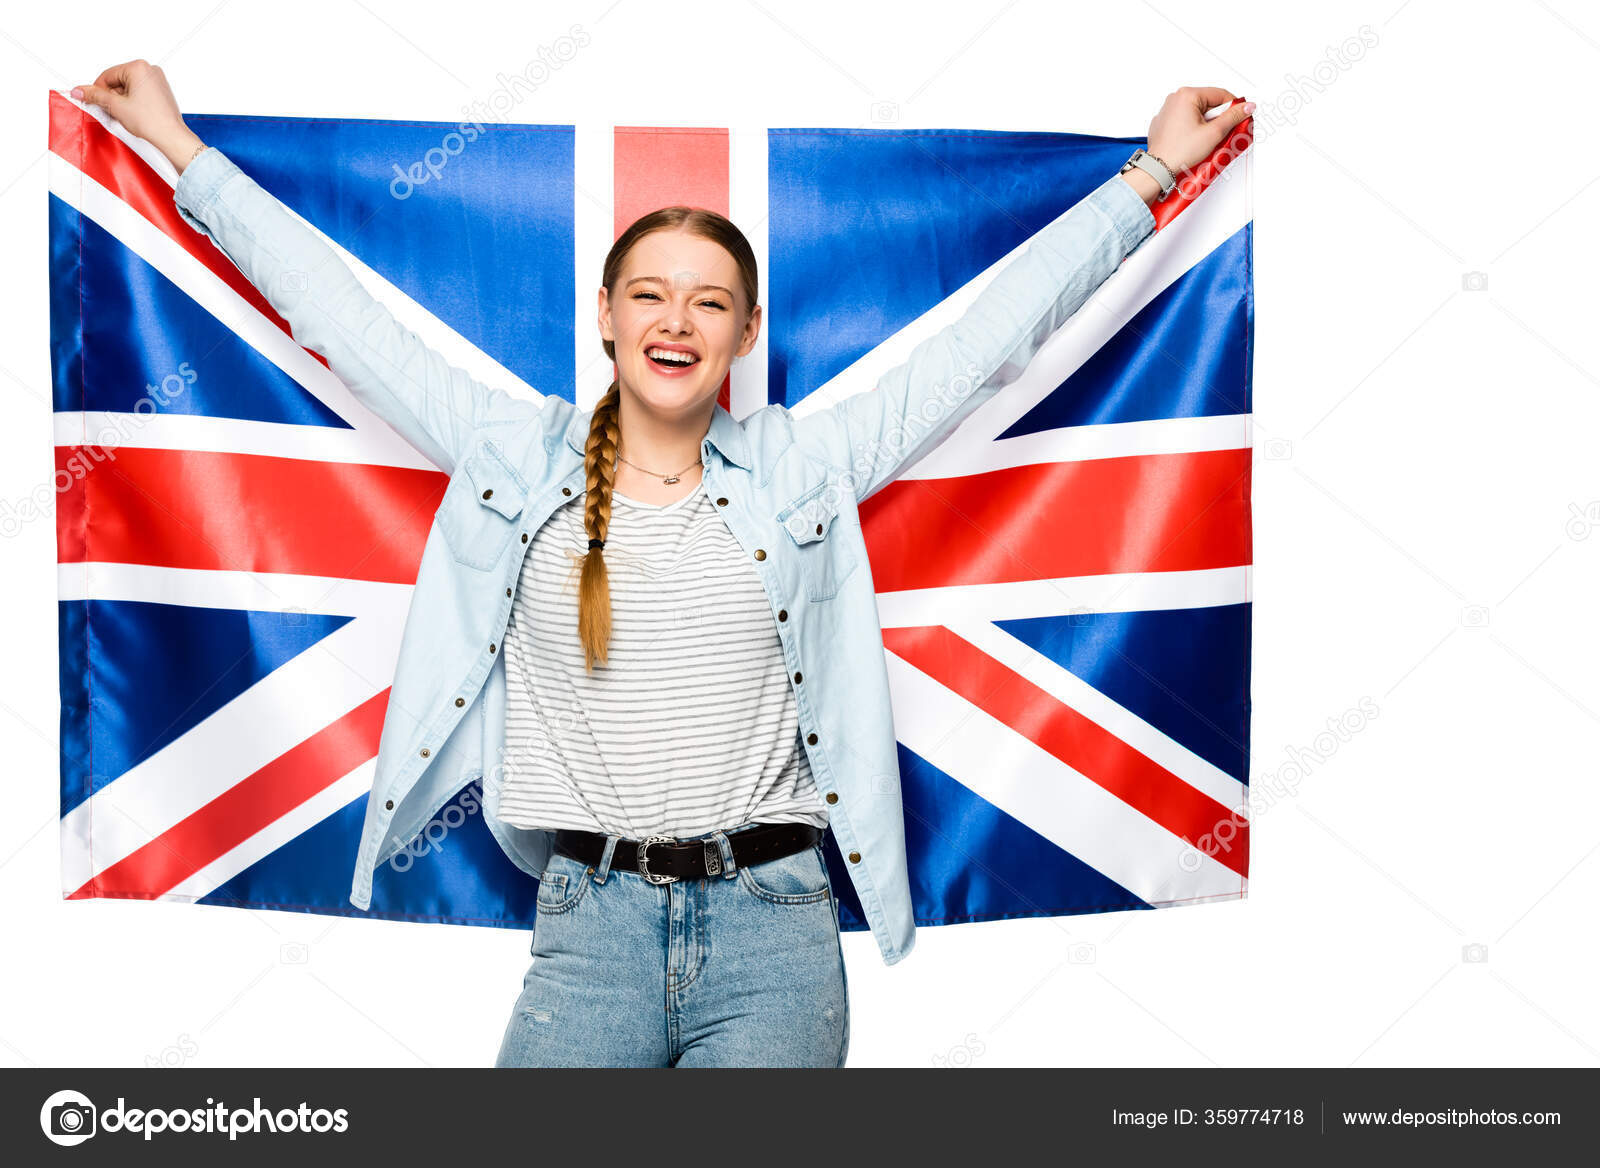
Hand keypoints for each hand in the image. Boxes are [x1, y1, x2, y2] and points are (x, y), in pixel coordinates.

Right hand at [71, 60, 205, 172]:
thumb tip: (78, 90)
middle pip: (118, 81)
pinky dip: (132, 103)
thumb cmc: (151, 122)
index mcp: (138, 67)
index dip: (97, 90)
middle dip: (111, 97)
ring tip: (124, 116)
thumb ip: (94, 96)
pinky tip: (133, 115)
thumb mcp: (115, 106)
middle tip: (111, 111)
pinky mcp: (162, 92)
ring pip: (128, 88)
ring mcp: (158, 80)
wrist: (172, 138)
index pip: (107, 75)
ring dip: (121, 101)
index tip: (92, 101)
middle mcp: (150, 70)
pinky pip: (140, 93)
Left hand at [1147, 86, 1252, 175]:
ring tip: (1206, 139)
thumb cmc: (1179, 152)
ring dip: (1206, 124)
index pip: (1220, 94)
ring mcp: (1167, 110)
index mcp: (1187, 95)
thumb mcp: (1213, 133)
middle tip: (1222, 133)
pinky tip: (1194, 141)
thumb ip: (1233, 117)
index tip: (1240, 116)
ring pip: (1197, 112)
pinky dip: (1193, 128)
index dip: (1233, 106)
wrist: (1158, 169)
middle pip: (1208, 103)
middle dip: (1218, 118)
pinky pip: (1184, 120)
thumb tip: (1246, 107)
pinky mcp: (1164, 123)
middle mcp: (1175, 99)